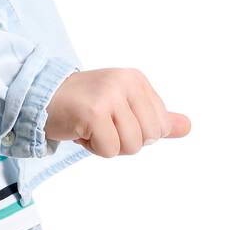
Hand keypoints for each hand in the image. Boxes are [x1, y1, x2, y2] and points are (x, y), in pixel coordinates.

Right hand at [44, 67, 190, 156]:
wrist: (42, 97)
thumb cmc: (84, 105)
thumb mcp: (124, 106)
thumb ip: (156, 117)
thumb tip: (187, 127)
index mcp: (137, 79)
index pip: (161, 126)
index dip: (138, 132)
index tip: (115, 119)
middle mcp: (126, 82)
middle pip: (150, 137)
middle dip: (125, 141)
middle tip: (103, 125)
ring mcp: (110, 96)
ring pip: (131, 146)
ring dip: (108, 146)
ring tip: (91, 127)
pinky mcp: (94, 112)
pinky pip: (110, 150)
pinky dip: (94, 149)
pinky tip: (81, 131)